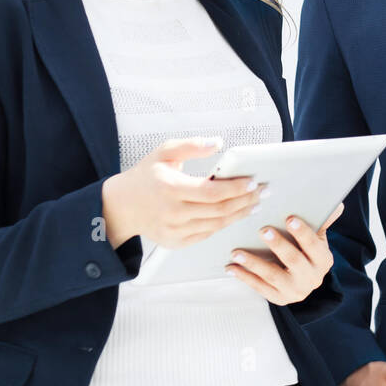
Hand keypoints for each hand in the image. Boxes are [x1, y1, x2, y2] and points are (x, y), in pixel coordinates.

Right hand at [101, 137, 263, 249]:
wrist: (121, 206)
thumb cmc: (146, 176)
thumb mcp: (164, 152)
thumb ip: (192, 145)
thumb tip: (218, 142)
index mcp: (170, 188)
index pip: (212, 192)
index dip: (237, 188)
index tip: (254, 182)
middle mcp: (173, 213)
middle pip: (219, 210)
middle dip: (246, 201)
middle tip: (263, 192)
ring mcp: (174, 231)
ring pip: (217, 224)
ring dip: (239, 214)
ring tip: (255, 203)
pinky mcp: (176, 242)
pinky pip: (207, 234)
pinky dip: (224, 223)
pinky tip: (235, 213)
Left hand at [226, 201, 344, 304]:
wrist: (303, 280)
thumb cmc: (306, 251)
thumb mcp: (317, 237)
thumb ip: (322, 221)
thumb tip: (337, 204)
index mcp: (323, 260)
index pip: (313, 245)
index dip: (302, 232)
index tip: (289, 218)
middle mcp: (312, 278)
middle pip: (293, 260)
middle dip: (278, 245)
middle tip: (263, 230)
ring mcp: (295, 291)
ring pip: (272, 276)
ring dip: (253, 263)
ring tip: (236, 252)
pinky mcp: (279, 299)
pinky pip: (259, 287)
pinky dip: (244, 277)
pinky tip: (231, 267)